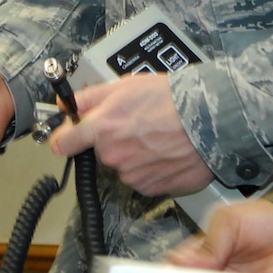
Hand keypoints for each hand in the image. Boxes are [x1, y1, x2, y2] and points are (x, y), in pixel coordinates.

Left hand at [48, 74, 214, 197]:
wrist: (209, 120)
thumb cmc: (172, 99)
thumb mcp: (125, 85)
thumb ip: (89, 97)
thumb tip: (66, 104)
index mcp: (102, 129)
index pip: (63, 143)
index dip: (66, 137)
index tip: (68, 136)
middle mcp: (113, 156)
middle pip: (101, 152)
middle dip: (113, 140)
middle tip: (137, 124)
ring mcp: (132, 175)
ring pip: (124, 165)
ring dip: (135, 155)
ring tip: (157, 136)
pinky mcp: (151, 188)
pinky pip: (143, 178)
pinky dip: (151, 168)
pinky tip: (165, 151)